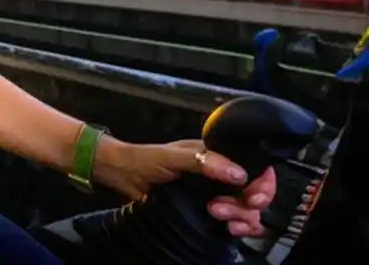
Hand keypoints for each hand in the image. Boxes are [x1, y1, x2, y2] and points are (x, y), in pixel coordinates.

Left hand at [93, 138, 276, 237]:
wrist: (124, 176)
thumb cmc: (147, 159)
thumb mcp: (174, 156)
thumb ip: (204, 161)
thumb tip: (238, 173)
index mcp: (218, 157)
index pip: (255, 168)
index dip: (262, 184)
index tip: (253, 197)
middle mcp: (221, 176)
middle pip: (254, 193)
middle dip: (247, 204)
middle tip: (221, 207)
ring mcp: (216, 196)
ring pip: (247, 211)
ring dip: (240, 216)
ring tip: (214, 213)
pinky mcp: (208, 213)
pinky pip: (234, 223)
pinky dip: (238, 228)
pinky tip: (228, 229)